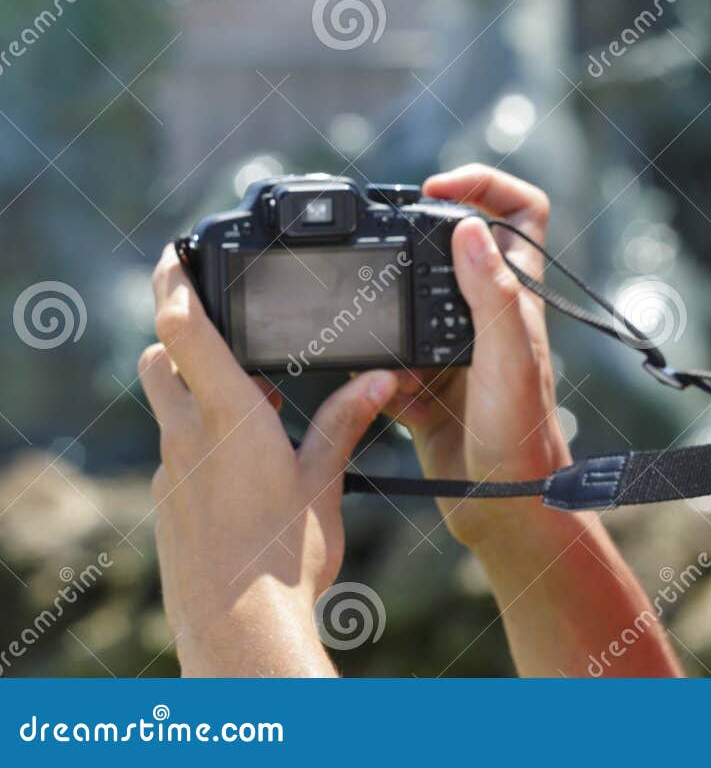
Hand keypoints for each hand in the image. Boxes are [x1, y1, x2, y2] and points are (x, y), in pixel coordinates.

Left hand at [142, 244, 398, 675]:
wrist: (237, 629)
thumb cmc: (285, 556)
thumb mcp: (324, 480)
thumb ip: (345, 421)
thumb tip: (379, 379)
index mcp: (228, 416)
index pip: (183, 327)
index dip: (175, 281)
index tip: (176, 253)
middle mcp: (186, 436)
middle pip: (159, 358)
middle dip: (180, 334)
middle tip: (218, 325)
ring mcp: (169, 472)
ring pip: (165, 405)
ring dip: (190, 386)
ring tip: (243, 397)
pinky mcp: (168, 504)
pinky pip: (174, 451)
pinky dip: (198, 437)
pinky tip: (241, 462)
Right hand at [382, 164, 570, 550]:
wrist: (504, 513)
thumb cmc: (522, 437)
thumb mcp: (508, 358)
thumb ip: (493, 295)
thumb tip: (469, 228)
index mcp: (518, 295)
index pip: (521, 210)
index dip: (486, 185)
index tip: (436, 191)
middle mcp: (490, 315)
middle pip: (451, 250)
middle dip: (411, 252)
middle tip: (380, 256)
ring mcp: (457, 350)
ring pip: (409, 307)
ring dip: (388, 324)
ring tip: (378, 343)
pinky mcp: (426, 388)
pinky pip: (386, 362)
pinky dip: (375, 374)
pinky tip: (379, 392)